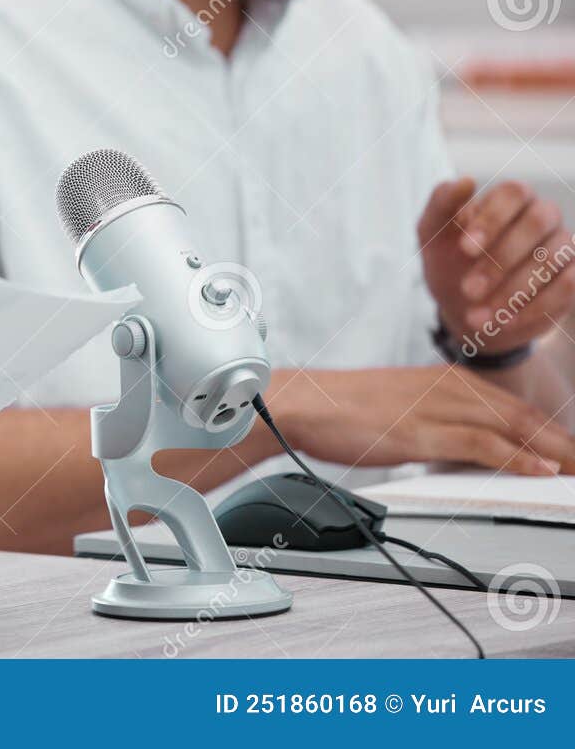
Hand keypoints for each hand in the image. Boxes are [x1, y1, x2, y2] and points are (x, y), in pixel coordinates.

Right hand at [265, 365, 574, 474]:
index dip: (555, 435)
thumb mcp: (404, 411)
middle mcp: (449, 387)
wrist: (301, 402)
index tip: (572, 456)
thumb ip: (441, 425)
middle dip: (564, 444)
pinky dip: (516, 456)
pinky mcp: (419, 430)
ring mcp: (435, 407)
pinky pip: (479, 443)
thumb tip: (472, 452)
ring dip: (554, 452)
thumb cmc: (344, 409)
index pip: (517, 409)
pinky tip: (541, 469)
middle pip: (525, 417)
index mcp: (448, 380)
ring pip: (512, 427)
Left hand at [419, 177, 574, 354]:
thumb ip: (442, 205)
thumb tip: (466, 181)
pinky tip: (503, 321)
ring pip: (551, 260)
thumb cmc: (449, 260)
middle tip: (468, 290)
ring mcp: (562, 246)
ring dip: (512, 291)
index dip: (492, 219)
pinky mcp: (573, 277)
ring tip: (476, 317)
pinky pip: (568, 285)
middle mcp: (543, 217)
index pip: (514, 193)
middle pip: (537, 223)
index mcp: (510, 199)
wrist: (464, 306)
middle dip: (500, 260)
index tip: (464, 249)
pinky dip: (534, 307)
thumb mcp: (433, 234)